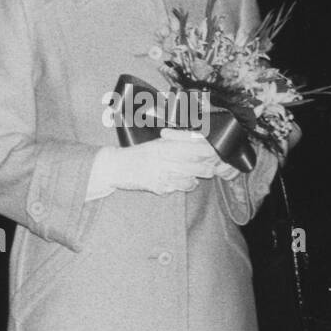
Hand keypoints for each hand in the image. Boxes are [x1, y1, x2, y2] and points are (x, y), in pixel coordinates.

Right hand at [106, 130, 221, 194]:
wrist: (116, 166)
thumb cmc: (139, 153)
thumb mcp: (159, 143)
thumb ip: (179, 142)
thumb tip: (201, 142)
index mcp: (168, 146)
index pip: (201, 150)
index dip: (212, 153)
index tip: (214, 153)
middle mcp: (168, 160)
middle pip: (203, 167)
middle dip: (208, 168)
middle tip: (207, 165)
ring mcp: (164, 176)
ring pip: (194, 180)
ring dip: (195, 177)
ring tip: (190, 173)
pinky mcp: (160, 188)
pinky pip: (182, 188)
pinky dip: (185, 185)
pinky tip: (179, 180)